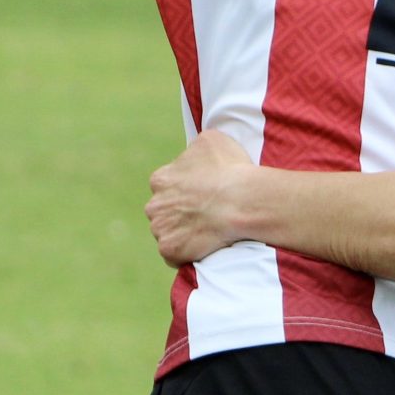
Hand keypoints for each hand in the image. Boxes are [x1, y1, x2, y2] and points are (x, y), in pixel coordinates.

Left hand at [145, 129, 255, 264]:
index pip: (165, 186)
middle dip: (179, 212)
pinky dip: (186, 252)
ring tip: (206, 232)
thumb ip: (194, 148)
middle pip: (163, 211)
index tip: (200, 195)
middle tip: (204, 214)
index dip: (184, 191)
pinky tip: (203, 247)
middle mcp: (155, 204)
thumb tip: (193, 153)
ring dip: (182, 233)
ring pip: (167, 232)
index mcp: (161, 179)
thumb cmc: (230, 169)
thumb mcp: (212, 140)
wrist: (240, 202)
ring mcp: (160, 229)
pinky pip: (174, 255)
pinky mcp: (169, 250)